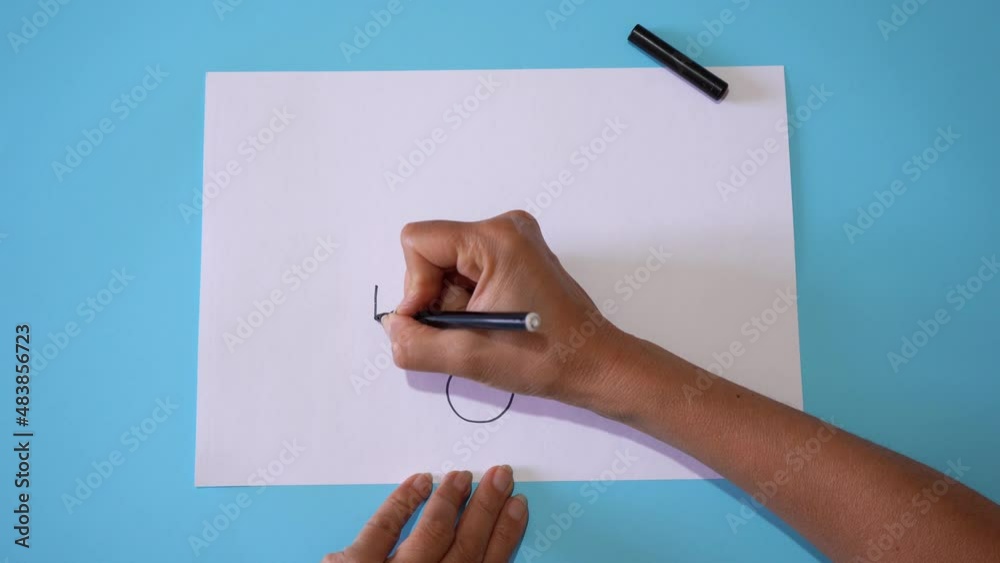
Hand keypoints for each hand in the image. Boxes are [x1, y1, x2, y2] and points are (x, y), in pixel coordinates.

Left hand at [324, 466, 526, 562]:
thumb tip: (483, 562)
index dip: (504, 533)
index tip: (516, 505)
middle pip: (466, 543)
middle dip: (486, 506)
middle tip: (500, 476)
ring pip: (430, 531)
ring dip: (450, 500)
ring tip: (462, 476)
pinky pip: (382, 527)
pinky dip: (402, 501)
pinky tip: (419, 482)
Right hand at [382, 210, 627, 403]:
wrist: (594, 364)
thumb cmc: (545, 358)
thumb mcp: (468, 357)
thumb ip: (415, 342)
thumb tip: (393, 326)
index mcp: (495, 239)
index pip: (418, 242)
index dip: (415, 287)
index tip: (436, 321)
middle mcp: (505, 227)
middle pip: (432, 252)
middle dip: (437, 297)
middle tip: (467, 329)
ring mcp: (513, 239)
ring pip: (447, 264)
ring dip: (452, 303)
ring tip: (485, 328)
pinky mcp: (516, 255)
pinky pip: (467, 270)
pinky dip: (468, 300)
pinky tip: (492, 322)